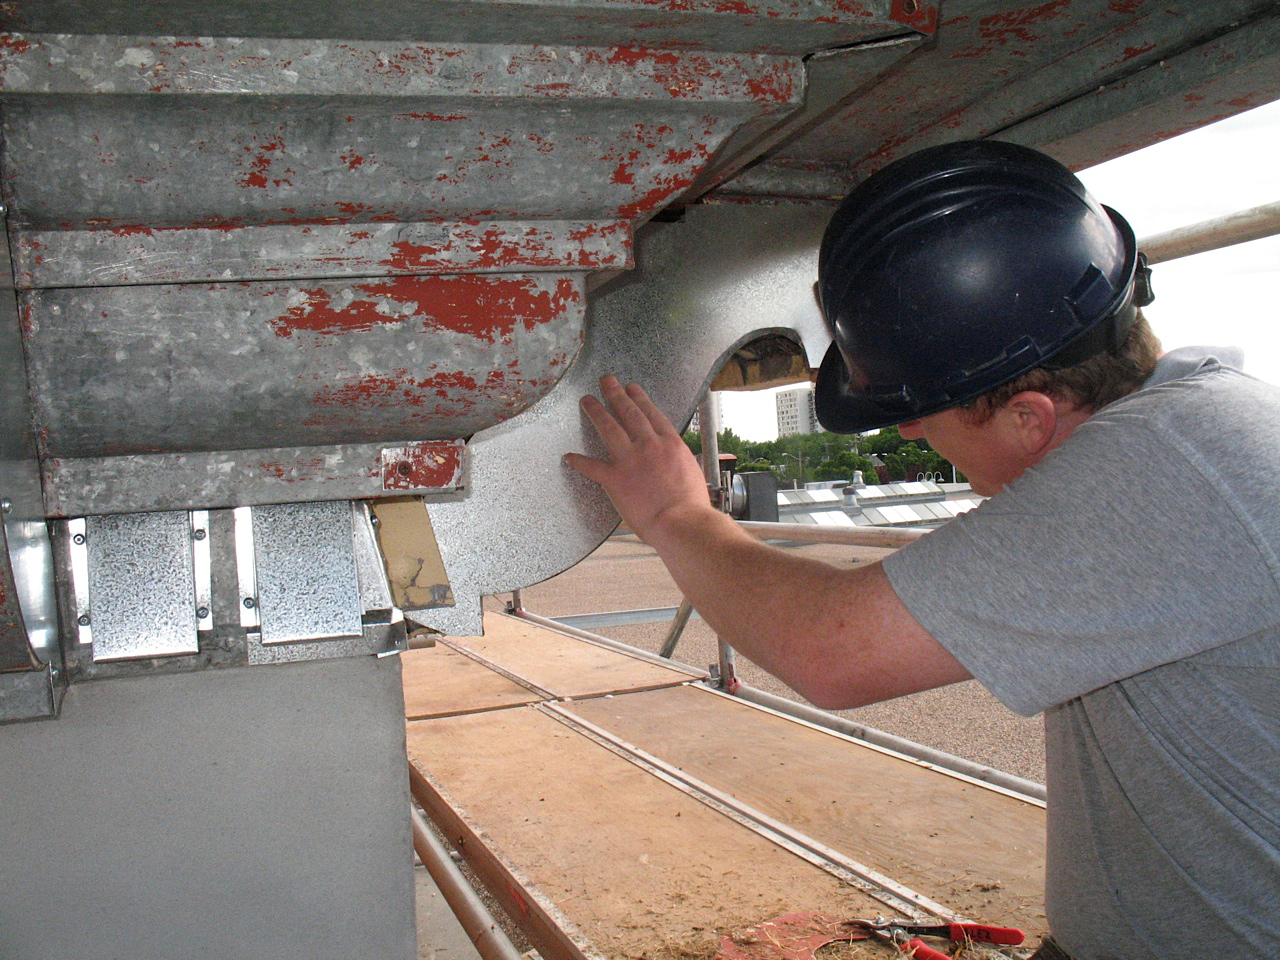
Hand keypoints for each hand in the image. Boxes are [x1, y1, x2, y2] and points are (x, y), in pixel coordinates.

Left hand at [564, 376, 712, 540]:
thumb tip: (680, 464)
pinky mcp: (615, 478)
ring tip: (587, 401)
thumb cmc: (691, 504)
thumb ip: (681, 463)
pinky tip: (569, 456)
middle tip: (606, 382)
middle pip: (629, 413)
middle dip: (615, 395)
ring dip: (596, 412)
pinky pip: (591, 467)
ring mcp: (630, 460)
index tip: (631, 388)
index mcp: (670, 444)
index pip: (652, 414)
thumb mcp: (693, 473)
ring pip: (609, 429)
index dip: (639, 398)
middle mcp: (649, 445)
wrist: (681, 521)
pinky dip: (578, 461)